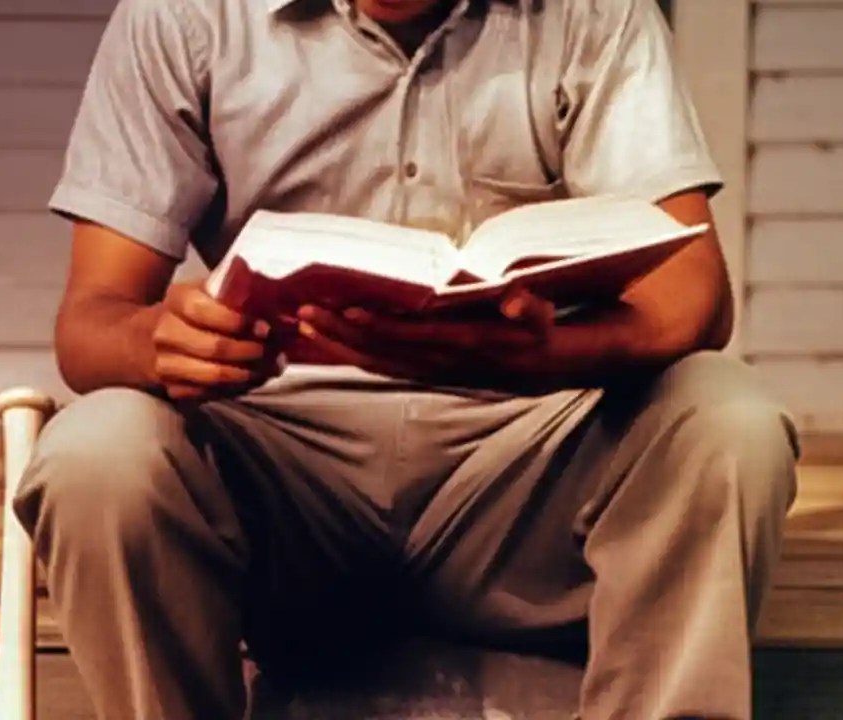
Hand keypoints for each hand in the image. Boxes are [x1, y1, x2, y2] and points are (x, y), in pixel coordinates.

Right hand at [147, 281, 280, 400]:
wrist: (140, 340)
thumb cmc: (187, 311)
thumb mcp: (203, 291)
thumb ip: (236, 295)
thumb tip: (280, 310)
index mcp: (176, 300)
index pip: (206, 312)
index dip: (239, 322)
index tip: (266, 328)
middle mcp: (165, 332)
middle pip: (214, 348)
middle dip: (251, 351)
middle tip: (276, 351)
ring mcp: (165, 364)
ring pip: (214, 376)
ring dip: (249, 374)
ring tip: (272, 367)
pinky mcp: (173, 389)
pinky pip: (210, 393)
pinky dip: (238, 388)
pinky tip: (254, 379)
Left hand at [296, 286, 555, 385]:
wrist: (535, 366)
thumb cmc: (533, 331)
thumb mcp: (540, 317)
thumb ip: (529, 306)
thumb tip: (515, 299)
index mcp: (460, 343)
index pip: (413, 335)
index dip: (380, 326)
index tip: (349, 310)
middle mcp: (436, 361)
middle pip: (380, 350)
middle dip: (340, 333)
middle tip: (304, 312)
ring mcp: (424, 369)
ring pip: (372, 361)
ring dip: (335, 345)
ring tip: (302, 325)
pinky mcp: (418, 371)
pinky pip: (378, 366)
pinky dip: (348, 354)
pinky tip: (323, 341)